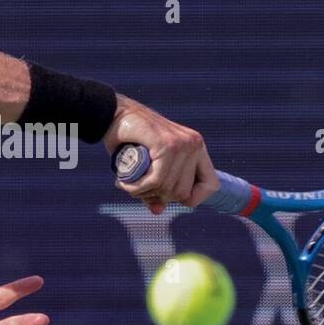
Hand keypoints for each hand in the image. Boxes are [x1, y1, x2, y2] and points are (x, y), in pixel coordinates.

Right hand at [103, 94, 218, 213]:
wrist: (112, 113)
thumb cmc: (130, 139)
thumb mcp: (148, 167)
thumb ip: (156, 188)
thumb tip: (159, 211)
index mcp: (196, 147)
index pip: (211, 185)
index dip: (192, 198)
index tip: (168, 196)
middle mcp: (194, 144)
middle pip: (184, 193)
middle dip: (158, 197)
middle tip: (138, 188)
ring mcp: (182, 144)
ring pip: (168, 188)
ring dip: (143, 192)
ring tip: (127, 184)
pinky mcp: (166, 144)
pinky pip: (156, 180)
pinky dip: (137, 187)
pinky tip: (124, 183)